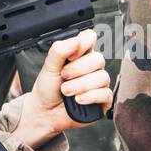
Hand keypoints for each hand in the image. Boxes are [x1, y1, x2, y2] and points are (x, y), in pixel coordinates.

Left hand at [10, 31, 111, 149]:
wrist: (45, 112)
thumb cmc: (47, 88)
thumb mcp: (48, 66)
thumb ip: (60, 50)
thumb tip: (77, 40)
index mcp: (79, 54)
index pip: (90, 38)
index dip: (83, 44)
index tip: (70, 55)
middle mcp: (91, 67)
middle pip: (98, 59)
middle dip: (78, 69)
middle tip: (63, 76)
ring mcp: (98, 83)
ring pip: (102, 77)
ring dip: (81, 85)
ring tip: (67, 91)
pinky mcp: (102, 100)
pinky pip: (105, 94)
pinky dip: (90, 96)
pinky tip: (78, 99)